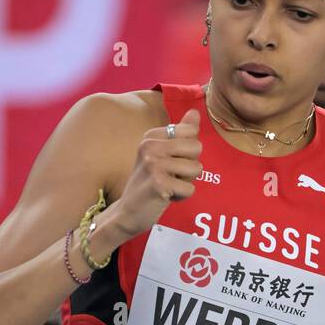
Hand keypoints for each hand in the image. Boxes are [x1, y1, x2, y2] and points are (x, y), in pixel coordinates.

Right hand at [114, 107, 202, 236]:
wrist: (127, 212)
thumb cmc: (149, 183)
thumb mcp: (161, 154)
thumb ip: (180, 133)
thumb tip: (195, 111)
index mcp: (152, 135)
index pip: (191, 131)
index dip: (188, 151)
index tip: (171, 161)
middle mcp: (151, 146)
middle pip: (197, 147)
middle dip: (190, 166)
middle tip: (171, 176)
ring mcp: (154, 164)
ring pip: (196, 169)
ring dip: (186, 183)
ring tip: (168, 186)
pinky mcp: (159, 184)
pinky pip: (190, 189)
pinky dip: (181, 197)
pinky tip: (165, 196)